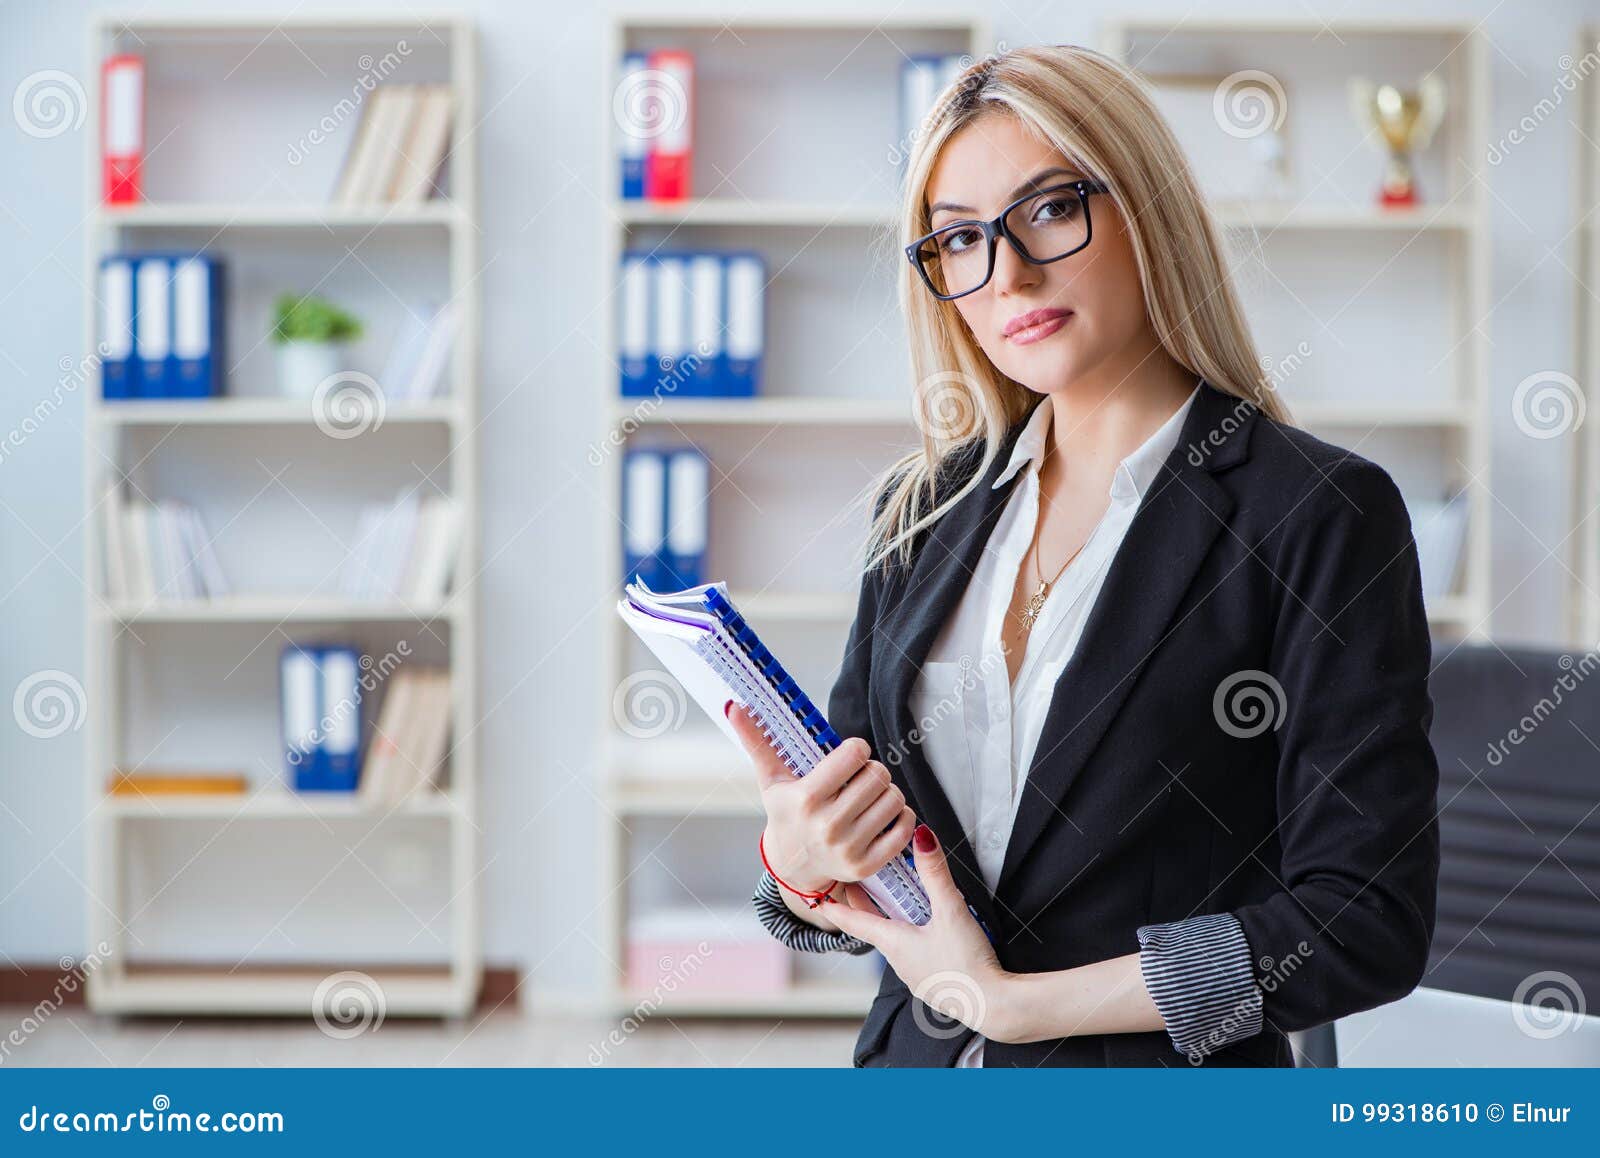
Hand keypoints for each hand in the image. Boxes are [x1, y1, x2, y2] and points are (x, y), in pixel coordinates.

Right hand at [726, 700, 915, 893]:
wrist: (793, 864)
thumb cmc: (786, 812)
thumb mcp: (771, 779)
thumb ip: (756, 741)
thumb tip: (734, 706)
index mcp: (806, 798)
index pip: (854, 754)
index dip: (857, 749)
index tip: (851, 755)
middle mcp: (827, 826)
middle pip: (878, 774)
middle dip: (873, 770)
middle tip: (860, 777)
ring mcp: (848, 848)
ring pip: (893, 798)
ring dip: (887, 792)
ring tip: (870, 796)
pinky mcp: (866, 865)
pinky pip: (903, 828)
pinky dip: (900, 816)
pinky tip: (883, 814)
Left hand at [824, 822, 1020, 1042]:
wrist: (992, 1006)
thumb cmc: (967, 964)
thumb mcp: (951, 911)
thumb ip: (935, 873)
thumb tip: (922, 838)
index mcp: (893, 942)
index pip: (854, 921)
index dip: (836, 907)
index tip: (818, 898)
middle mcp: (898, 961)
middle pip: (874, 928)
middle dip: (866, 906)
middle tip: (861, 885)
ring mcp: (915, 975)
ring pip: (896, 943)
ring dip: (893, 922)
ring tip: (899, 903)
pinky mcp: (933, 983)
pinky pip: (915, 957)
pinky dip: (914, 940)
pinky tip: (931, 934)